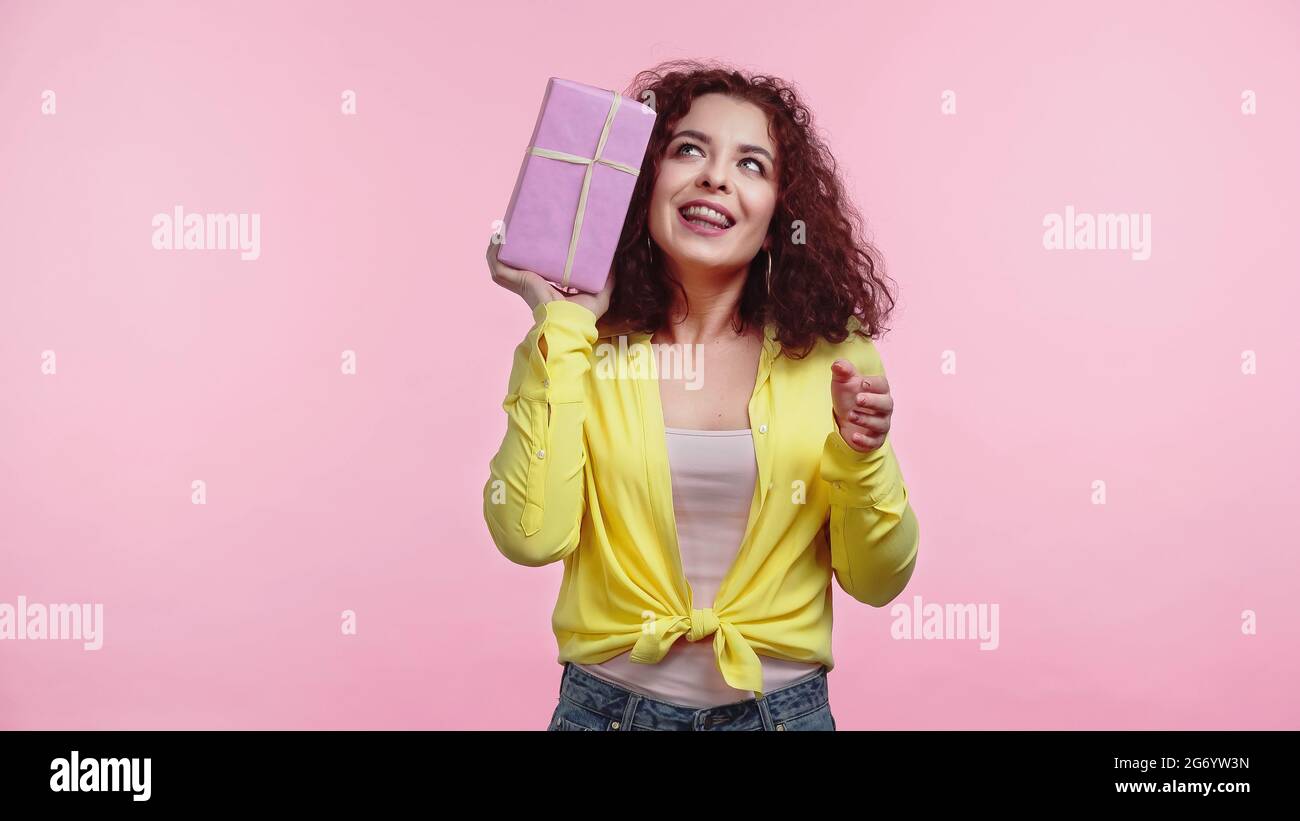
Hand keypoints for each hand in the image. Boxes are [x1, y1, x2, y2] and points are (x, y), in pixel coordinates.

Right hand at [486, 236, 614, 319]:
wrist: (570, 323)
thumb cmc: (583, 314)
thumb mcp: (599, 291)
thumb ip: (607, 277)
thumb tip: (614, 259)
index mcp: (545, 286)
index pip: (533, 268)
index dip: (530, 253)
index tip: (532, 236)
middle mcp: (530, 284)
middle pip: (513, 264)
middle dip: (510, 247)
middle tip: (513, 229)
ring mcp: (521, 283)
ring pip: (501, 264)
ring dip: (497, 248)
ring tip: (501, 230)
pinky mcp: (518, 282)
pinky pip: (498, 267)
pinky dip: (494, 254)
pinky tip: (496, 240)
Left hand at [830, 359, 892, 451]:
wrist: (843, 418)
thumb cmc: (847, 396)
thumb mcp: (843, 381)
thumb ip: (842, 370)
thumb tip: (837, 364)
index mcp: (879, 390)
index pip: (883, 385)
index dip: (874, 384)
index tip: (862, 383)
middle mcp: (884, 407)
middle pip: (887, 404)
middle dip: (873, 401)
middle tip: (858, 399)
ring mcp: (881, 424)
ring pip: (881, 424)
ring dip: (866, 419)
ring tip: (850, 415)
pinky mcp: (875, 439)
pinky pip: (874, 442)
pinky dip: (865, 440)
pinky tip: (853, 436)